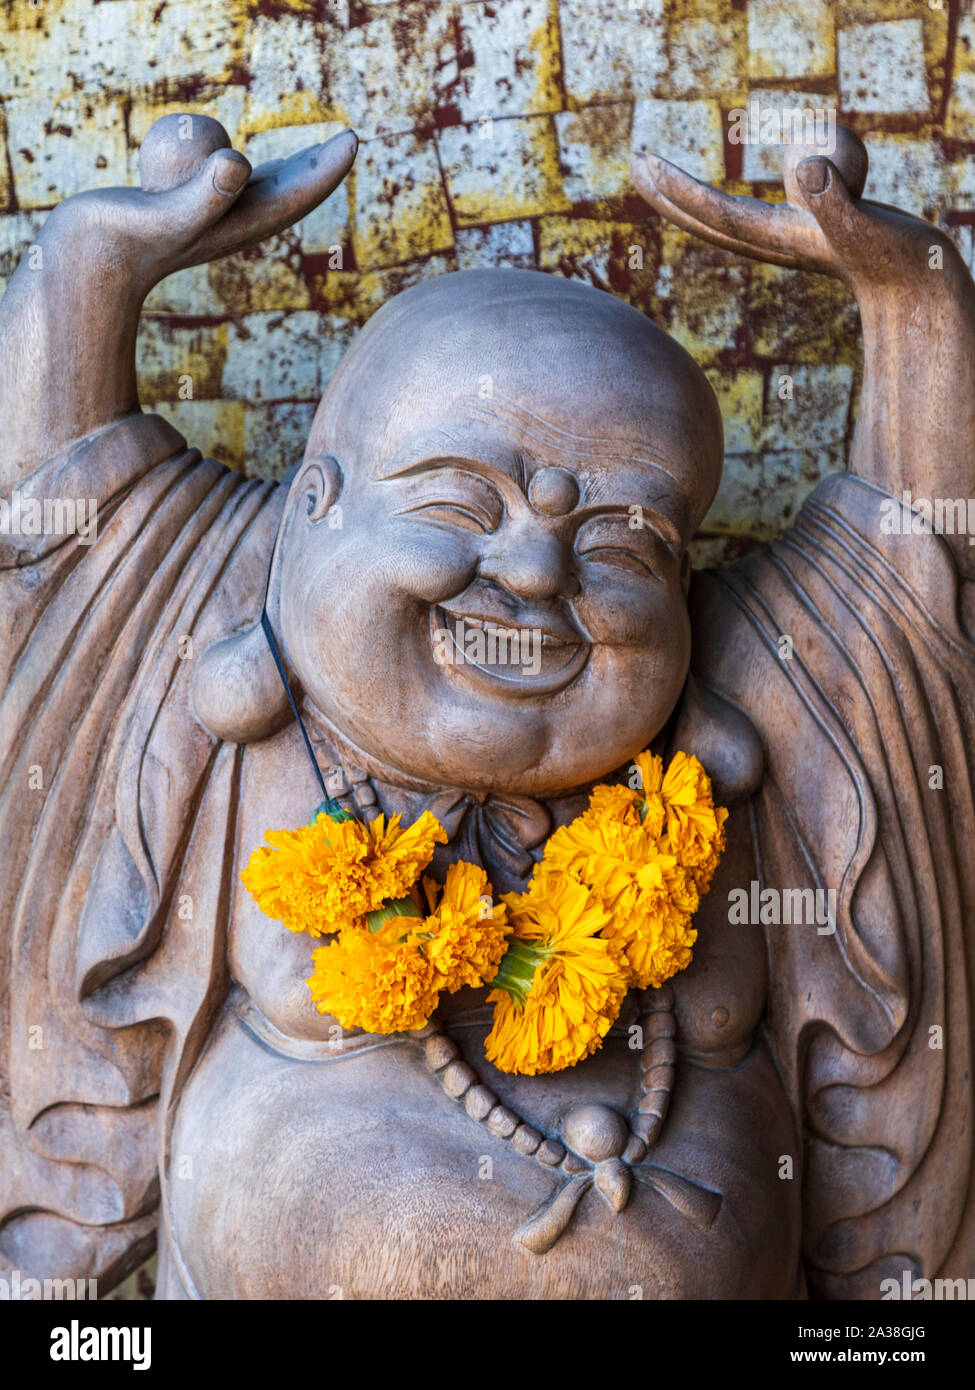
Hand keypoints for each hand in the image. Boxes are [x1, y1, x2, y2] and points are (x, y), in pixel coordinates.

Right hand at [44, 114, 356, 293]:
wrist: (91, 264)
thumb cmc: (128, 240)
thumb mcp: (168, 212)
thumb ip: (207, 194)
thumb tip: (239, 164)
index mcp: (242, 225)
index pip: (297, 192)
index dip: (327, 167)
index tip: (352, 140)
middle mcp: (232, 223)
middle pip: (288, 191)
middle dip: (318, 169)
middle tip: (346, 142)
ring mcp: (210, 219)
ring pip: (260, 189)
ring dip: (288, 172)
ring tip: (312, 155)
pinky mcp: (184, 211)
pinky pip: (223, 186)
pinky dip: (241, 169)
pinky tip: (243, 161)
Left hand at [630, 125, 951, 291]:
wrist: (917, 288)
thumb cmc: (896, 259)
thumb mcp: (867, 226)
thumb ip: (836, 199)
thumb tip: (807, 167)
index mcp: (780, 239)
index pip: (718, 213)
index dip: (680, 190)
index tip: (646, 164)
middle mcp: (775, 242)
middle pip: (709, 219)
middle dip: (669, 194)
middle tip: (635, 163)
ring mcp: (787, 241)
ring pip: (725, 218)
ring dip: (691, 199)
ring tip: (658, 174)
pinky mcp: (804, 237)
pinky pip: (759, 214)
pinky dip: (737, 202)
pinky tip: (732, 197)